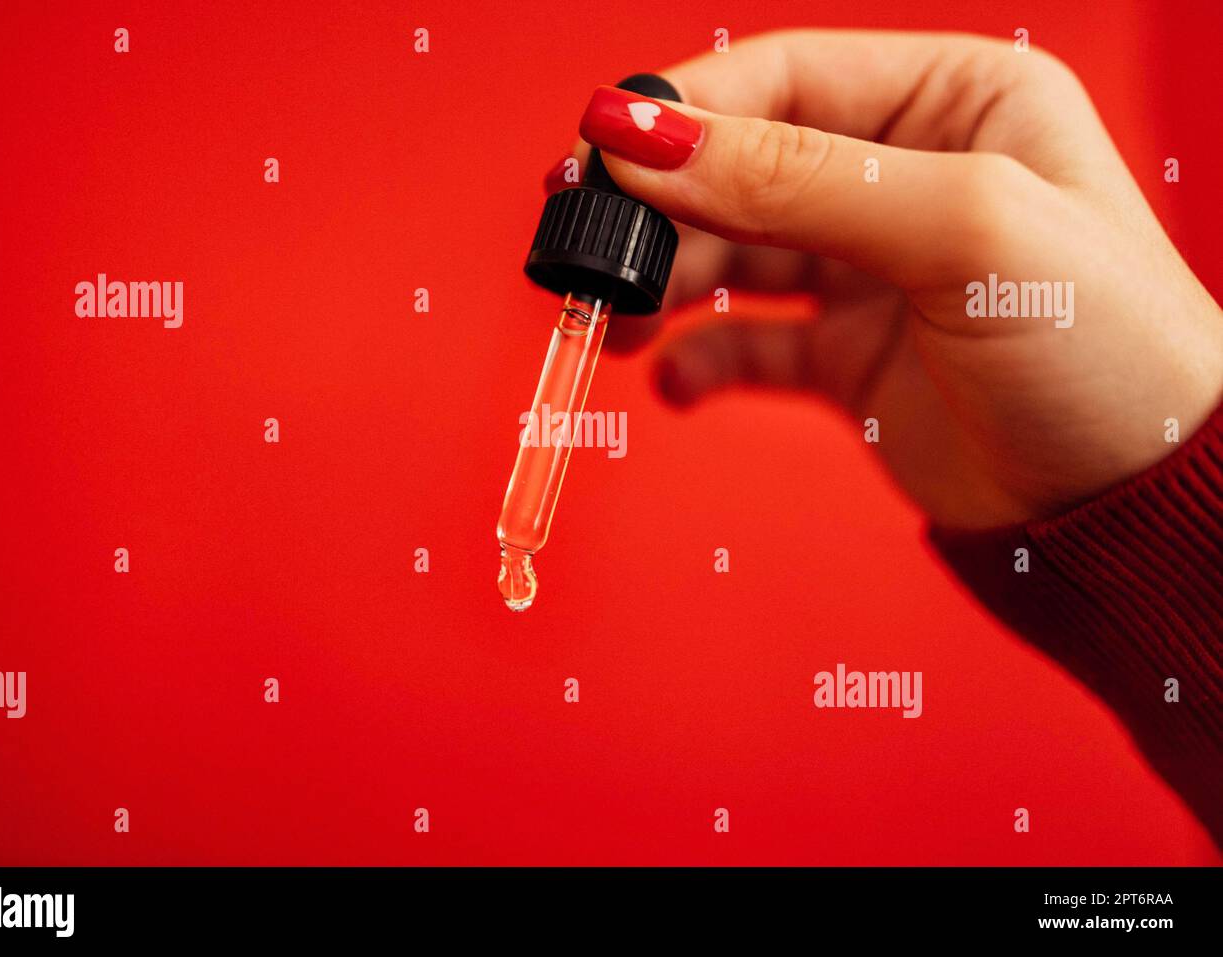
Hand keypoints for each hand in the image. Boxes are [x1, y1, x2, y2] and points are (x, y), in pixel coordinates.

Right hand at [562, 30, 1222, 528]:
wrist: (1135, 508)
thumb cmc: (1108, 353)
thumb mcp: (958, 232)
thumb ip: (795, 180)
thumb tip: (647, 137)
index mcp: (952, 104)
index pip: (782, 83)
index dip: (684, 118)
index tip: (601, 157)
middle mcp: (905, 178)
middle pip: (740, 169)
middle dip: (659, 213)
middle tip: (592, 258)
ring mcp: (872, 270)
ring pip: (731, 256)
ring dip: (663, 287)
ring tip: (614, 325)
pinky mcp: (851, 355)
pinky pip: (750, 343)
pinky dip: (701, 359)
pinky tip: (675, 380)